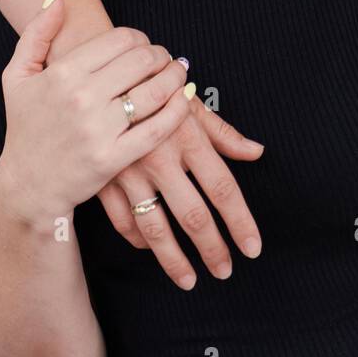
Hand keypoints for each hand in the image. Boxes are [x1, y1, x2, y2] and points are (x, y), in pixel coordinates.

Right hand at [0, 0, 191, 220]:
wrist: (27, 185)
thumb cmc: (26, 126)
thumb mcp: (18, 76)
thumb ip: (36, 33)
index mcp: (63, 73)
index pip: (121, 39)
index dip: (140, 38)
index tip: (143, 45)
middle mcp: (82, 98)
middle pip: (142, 61)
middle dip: (161, 55)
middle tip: (165, 58)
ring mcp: (99, 129)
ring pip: (156, 90)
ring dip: (175, 76)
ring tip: (178, 73)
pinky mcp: (113, 158)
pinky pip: (159, 127)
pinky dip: (179, 109)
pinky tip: (185, 98)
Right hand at [96, 96, 264, 288]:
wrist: (101, 77)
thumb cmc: (154, 88)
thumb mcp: (191, 103)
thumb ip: (223, 132)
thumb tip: (256, 152)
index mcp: (187, 136)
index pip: (222, 188)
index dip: (240, 221)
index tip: (252, 248)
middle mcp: (160, 157)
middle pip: (193, 215)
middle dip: (212, 248)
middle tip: (224, 270)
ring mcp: (128, 171)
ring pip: (155, 227)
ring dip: (174, 259)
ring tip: (190, 279)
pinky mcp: (103, 179)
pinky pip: (121, 221)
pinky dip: (137, 240)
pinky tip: (150, 248)